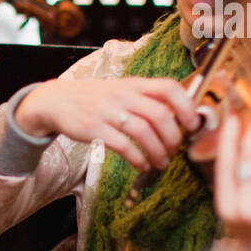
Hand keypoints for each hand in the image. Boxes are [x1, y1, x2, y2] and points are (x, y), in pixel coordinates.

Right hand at [15, 77, 200, 171]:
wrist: (57, 101)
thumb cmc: (96, 99)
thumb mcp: (122, 90)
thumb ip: (147, 99)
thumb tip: (180, 118)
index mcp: (134, 84)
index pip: (169, 88)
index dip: (186, 107)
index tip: (193, 125)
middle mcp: (123, 95)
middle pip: (160, 115)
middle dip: (173, 138)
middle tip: (175, 150)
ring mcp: (107, 111)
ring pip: (143, 132)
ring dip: (158, 152)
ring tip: (162, 162)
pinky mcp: (94, 129)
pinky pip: (123, 146)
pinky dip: (138, 160)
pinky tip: (142, 166)